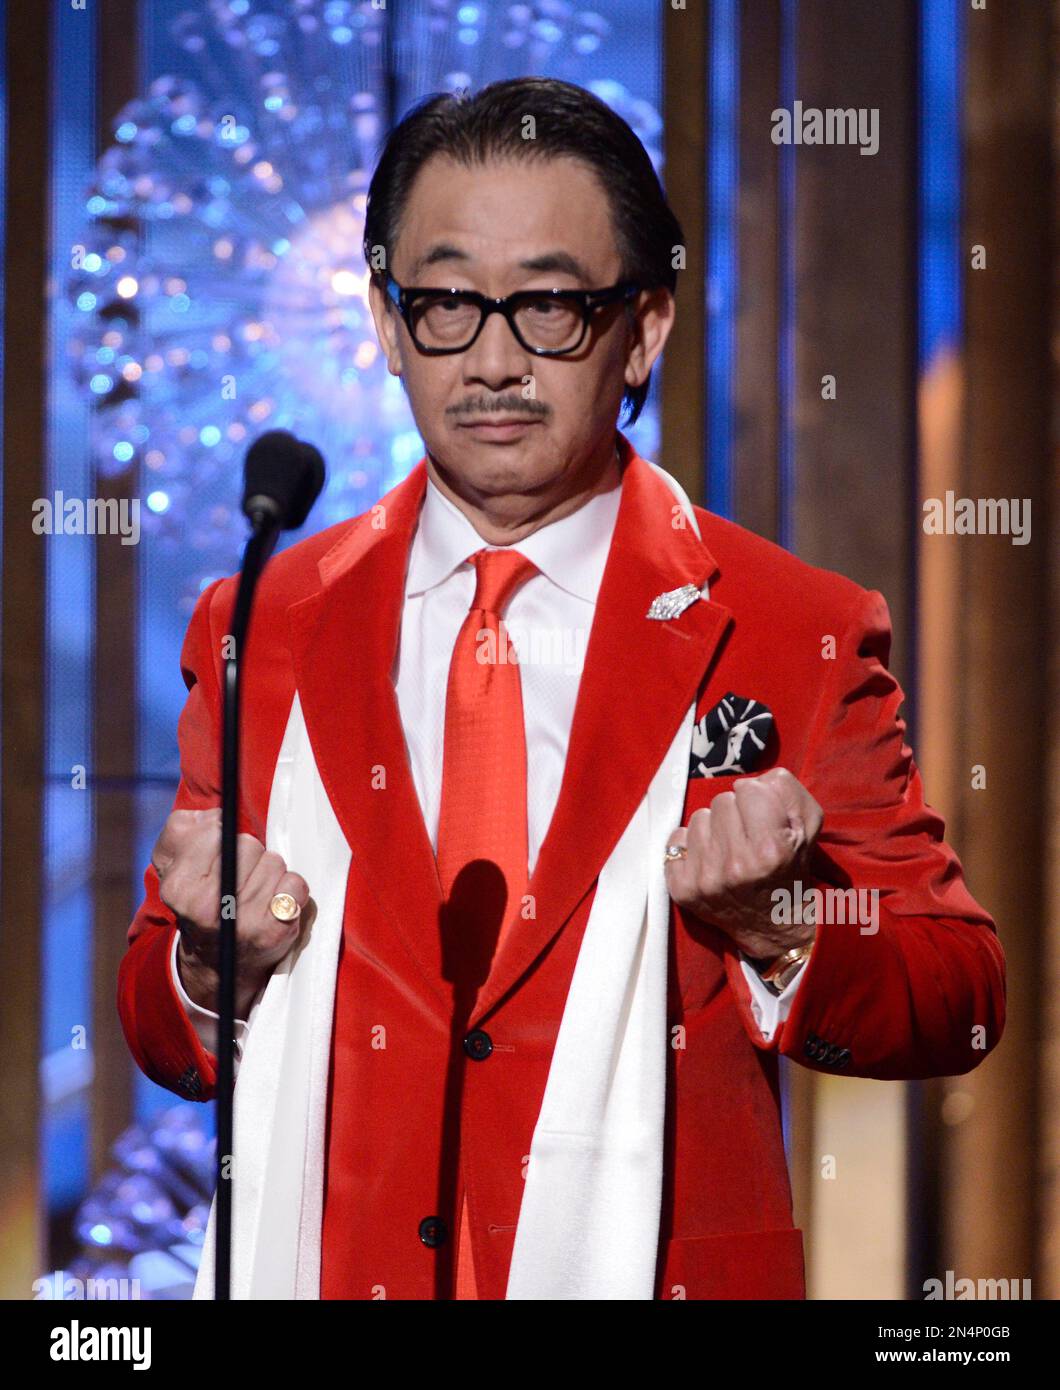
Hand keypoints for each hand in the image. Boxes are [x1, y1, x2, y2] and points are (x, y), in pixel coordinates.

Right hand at [151, 807, 311, 1016]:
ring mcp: (244, 922)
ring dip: (270, 873)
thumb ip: (183, 827)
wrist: (217, 963)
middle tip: (238, 879)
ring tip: (255, 895)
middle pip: (249, 845)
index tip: (218, 856)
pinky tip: (274, 904)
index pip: (216, 832)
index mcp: (178, 886)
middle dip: (249, 855)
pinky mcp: (275, 931)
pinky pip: (296, 885)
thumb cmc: (199, 899)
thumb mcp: (173, 861)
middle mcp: (207, 908)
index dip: (221, 837)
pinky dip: (291, 889)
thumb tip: (217, 817)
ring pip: (275, 863)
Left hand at [664, 767, 822, 960]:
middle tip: (749, 837)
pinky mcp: (683, 890)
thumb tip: (752, 780)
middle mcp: (736, 865)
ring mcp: (706, 879)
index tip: (764, 819)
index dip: (758, 800)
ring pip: (698, 818)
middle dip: (736, 814)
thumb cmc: (791, 868)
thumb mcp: (807, 825)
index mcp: (771, 849)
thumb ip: (786, 790)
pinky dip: (691, 846)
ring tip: (731, 850)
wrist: (776, 926)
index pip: (748, 789)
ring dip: (714, 829)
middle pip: (721, 801)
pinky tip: (710, 861)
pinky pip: (675, 840)